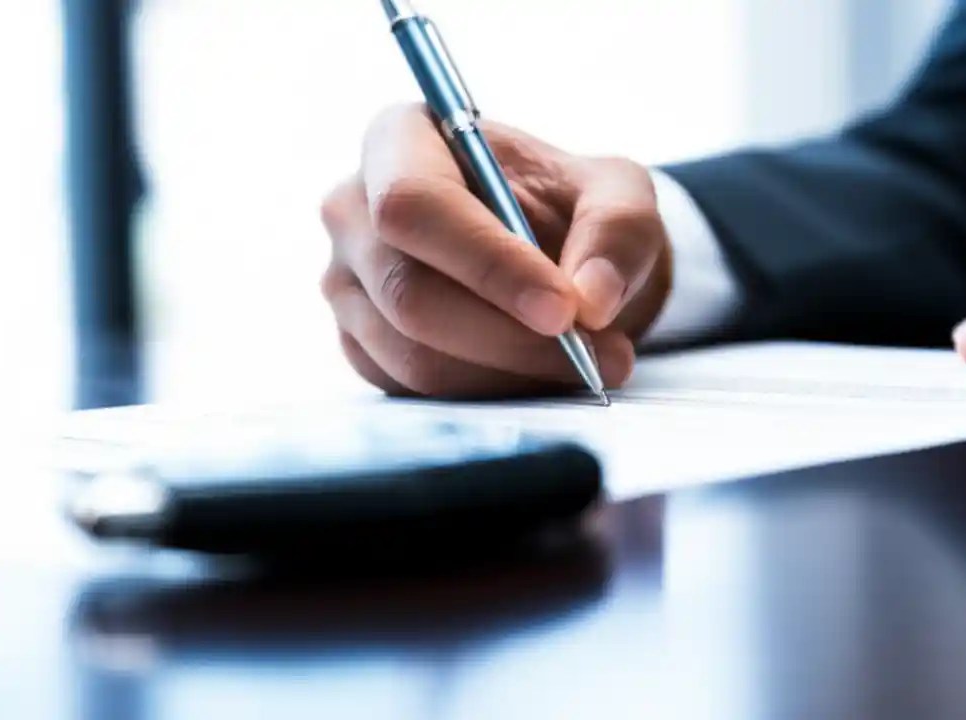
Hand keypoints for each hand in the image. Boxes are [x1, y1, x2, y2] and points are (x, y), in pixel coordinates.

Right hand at [319, 105, 670, 397]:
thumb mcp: (619, 195)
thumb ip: (617, 232)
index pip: (415, 204)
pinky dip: (493, 394)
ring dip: (513, 374)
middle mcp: (353, 209)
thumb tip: (591, 301)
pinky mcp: (361, 346)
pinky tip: (543, 373)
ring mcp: (346, 283)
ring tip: (591, 363)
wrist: (554, 253)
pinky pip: (418, 391)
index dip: (486, 263)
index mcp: (400, 140)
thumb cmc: (572, 208)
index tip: (563, 308)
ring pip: (416, 356)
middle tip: (600, 354)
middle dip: (511, 337)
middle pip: (411, 294)